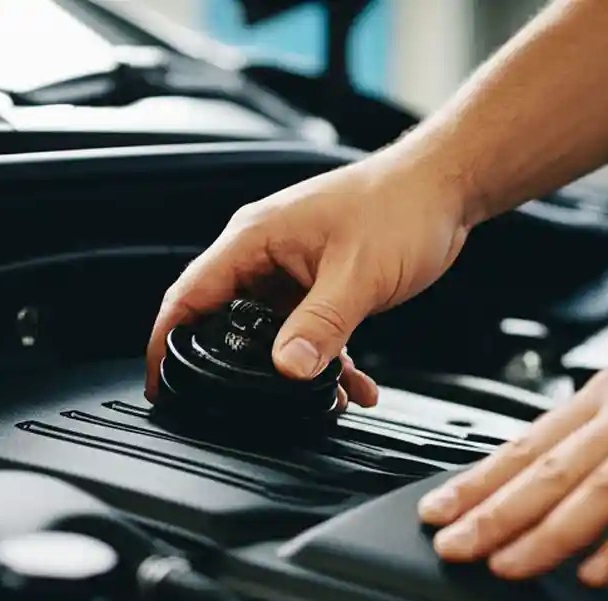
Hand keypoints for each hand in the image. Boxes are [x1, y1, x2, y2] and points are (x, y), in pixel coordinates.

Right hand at [145, 149, 471, 407]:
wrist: (445, 187)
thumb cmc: (401, 206)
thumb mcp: (358, 276)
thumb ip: (320, 326)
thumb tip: (286, 369)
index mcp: (254, 239)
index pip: (189, 294)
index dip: (167, 340)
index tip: (162, 383)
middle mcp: (264, 252)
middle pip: (226, 320)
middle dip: (241, 368)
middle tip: (248, 405)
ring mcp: (291, 267)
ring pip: (271, 332)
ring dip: (294, 369)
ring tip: (323, 399)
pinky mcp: (318, 281)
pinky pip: (305, 330)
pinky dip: (323, 358)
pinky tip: (352, 380)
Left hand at [417, 289, 607, 586]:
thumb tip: (561, 459)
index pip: (529, 442)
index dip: (479, 480)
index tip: (438, 507)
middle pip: (548, 470)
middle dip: (491, 512)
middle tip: (450, 542)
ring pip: (594, 492)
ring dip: (542, 533)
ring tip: (502, 563)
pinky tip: (597, 571)